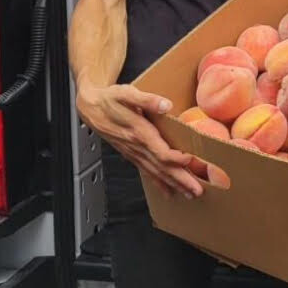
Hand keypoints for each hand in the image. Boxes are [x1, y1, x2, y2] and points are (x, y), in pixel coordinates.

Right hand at [76, 81, 202, 198]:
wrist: (91, 107)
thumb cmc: (110, 99)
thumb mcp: (127, 94)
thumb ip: (147, 100)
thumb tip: (165, 105)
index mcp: (139, 132)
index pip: (160, 151)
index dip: (176, 159)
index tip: (191, 161)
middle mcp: (137, 147)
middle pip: (161, 167)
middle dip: (180, 180)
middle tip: (196, 191)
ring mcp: (134, 153)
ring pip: (155, 172)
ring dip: (173, 184)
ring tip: (189, 194)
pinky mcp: (132, 154)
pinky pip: (147, 172)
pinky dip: (159, 183)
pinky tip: (169, 191)